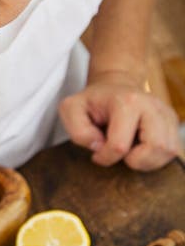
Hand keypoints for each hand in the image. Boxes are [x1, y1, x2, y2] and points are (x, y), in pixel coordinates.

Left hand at [59, 72, 180, 170]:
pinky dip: (156, 157)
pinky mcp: (172, 122)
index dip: (105, 157)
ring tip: (130, 150)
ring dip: (147, 160)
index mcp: (126, 102)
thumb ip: (77, 130)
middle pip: (155, 148)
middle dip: (135, 161)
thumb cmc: (92, 101)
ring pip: (168, 151)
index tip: (97, 152)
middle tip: (119, 153)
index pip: (120, 146)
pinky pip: (173, 150)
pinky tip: (141, 149)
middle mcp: (151, 105)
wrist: (115, 84)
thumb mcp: (71, 109)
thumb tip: (98, 146)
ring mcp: (165, 113)